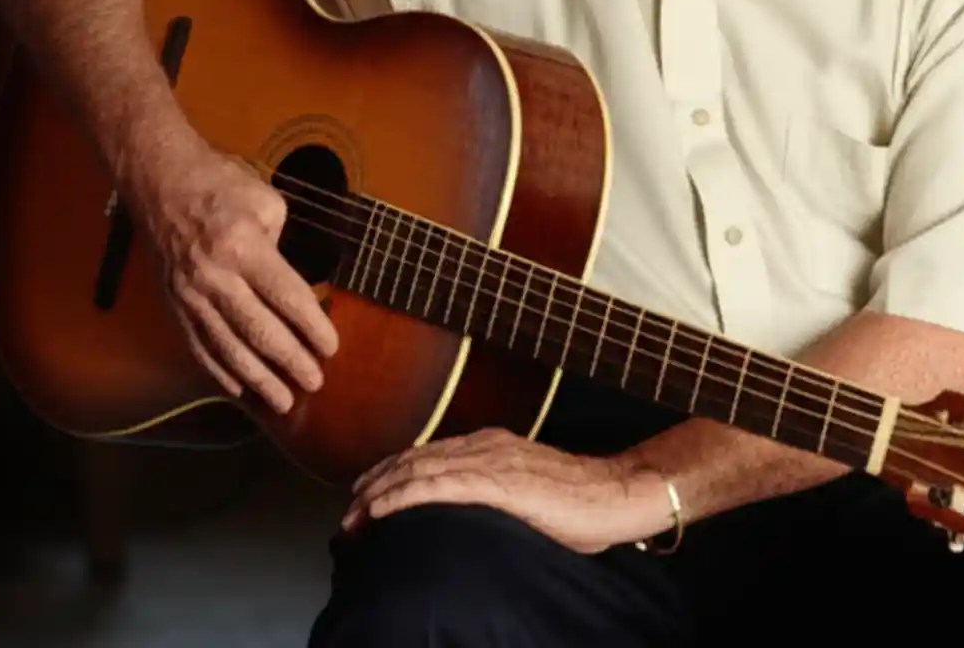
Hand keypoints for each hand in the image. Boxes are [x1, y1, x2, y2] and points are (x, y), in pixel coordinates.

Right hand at [121, 133, 338, 412]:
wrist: (158, 177)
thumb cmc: (221, 185)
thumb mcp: (266, 204)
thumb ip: (284, 248)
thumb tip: (298, 291)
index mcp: (244, 248)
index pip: (287, 298)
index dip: (312, 328)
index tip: (332, 349)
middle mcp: (214, 276)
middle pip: (259, 331)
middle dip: (290, 362)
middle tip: (315, 383)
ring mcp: (190, 293)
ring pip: (228, 347)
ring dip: (258, 378)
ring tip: (283, 401)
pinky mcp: (174, 302)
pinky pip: (198, 345)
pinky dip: (219, 371)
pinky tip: (239, 389)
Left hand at [342, 428, 674, 553]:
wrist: (616, 493)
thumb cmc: (581, 500)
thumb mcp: (529, 492)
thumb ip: (498, 494)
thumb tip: (472, 515)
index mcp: (491, 445)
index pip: (426, 455)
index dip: (389, 474)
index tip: (364, 497)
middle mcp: (484, 445)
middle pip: (412, 460)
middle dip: (373, 487)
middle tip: (346, 516)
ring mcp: (490, 460)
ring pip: (417, 471)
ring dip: (378, 495)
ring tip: (352, 520)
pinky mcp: (497, 482)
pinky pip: (437, 487)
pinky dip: (403, 497)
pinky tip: (381, 510)